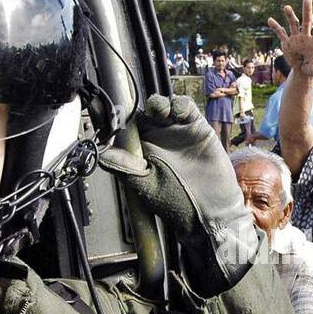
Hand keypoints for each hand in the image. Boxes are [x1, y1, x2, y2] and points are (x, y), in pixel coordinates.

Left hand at [100, 94, 259, 295]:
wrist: (211, 209)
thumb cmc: (178, 203)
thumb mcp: (147, 186)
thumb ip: (126, 168)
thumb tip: (101, 154)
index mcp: (141, 152)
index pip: (125, 130)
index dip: (120, 121)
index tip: (115, 117)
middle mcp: (157, 139)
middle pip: (142, 113)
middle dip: (139, 108)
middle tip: (141, 114)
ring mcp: (176, 131)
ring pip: (162, 106)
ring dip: (158, 104)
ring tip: (161, 113)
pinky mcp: (196, 126)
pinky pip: (185, 107)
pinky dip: (180, 104)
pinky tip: (178, 113)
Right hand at [268, 0, 312, 80]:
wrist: (302, 69)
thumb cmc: (312, 68)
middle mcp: (306, 37)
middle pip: (307, 21)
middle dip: (307, 11)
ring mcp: (296, 38)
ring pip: (293, 24)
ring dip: (290, 15)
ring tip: (287, 7)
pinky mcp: (287, 41)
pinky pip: (280, 32)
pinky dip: (275, 27)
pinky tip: (270, 20)